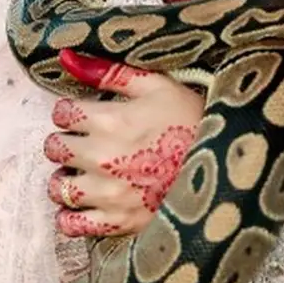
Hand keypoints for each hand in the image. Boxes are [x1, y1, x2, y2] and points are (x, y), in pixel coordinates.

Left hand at [43, 48, 205, 237]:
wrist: (228, 167)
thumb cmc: (194, 122)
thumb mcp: (158, 86)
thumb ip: (109, 72)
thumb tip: (65, 57)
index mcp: (110, 119)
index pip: (62, 112)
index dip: (70, 111)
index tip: (82, 115)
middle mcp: (101, 157)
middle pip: (54, 148)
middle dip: (65, 141)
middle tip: (84, 142)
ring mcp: (108, 193)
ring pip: (58, 187)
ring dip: (65, 178)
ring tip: (83, 173)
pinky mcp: (118, 222)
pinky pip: (72, 225)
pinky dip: (70, 216)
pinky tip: (83, 205)